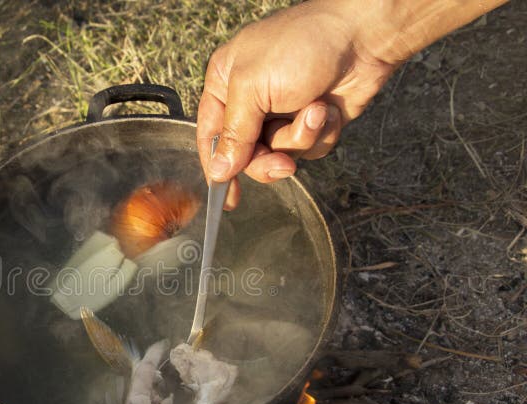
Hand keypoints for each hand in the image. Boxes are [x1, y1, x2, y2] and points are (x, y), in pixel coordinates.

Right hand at [197, 0, 398, 207]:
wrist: (363, 36)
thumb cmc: (301, 45)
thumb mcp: (252, 87)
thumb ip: (233, 134)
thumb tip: (218, 171)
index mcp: (225, 83)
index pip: (210, 135)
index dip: (217, 167)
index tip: (226, 197)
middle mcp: (251, 99)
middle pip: (246, 154)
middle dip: (267, 159)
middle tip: (283, 163)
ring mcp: (282, 111)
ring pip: (280, 153)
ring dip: (300, 137)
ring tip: (316, 110)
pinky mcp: (312, 121)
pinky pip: (309, 148)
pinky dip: (321, 133)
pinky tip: (328, 109)